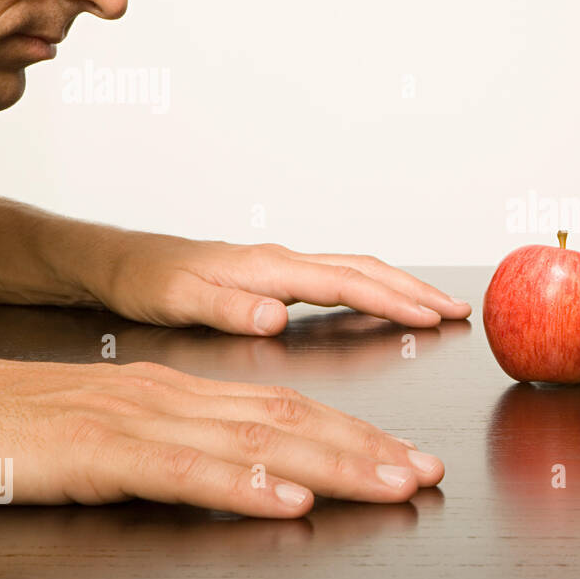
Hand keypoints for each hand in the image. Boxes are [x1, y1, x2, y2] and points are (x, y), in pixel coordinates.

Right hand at [0, 350, 443, 513]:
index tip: (408, 459)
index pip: (289, 411)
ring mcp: (138, 418)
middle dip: (368, 448)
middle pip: (291, 420)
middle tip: (426, 473)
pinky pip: (182, 470)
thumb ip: (182, 449)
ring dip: (333, 465)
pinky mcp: (97, 448)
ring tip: (390, 484)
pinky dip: (242, 485)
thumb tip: (252, 477)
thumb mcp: (117, 436)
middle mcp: (174, 395)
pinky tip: (286, 500)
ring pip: (256, 440)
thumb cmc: (19, 428)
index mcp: (181, 392)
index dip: (356, 435)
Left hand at [84, 231, 471, 334]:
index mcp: (268, 268)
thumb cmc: (147, 282)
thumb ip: (227, 309)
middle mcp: (283, 261)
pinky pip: (341, 276)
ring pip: (358, 269)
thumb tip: (274, 316)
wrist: (121, 262)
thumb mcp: (177, 301)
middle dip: (415, 289)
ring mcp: (283, 266)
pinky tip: (385, 300)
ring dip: (402, 285)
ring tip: (438, 305)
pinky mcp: (277, 276)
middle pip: (365, 269)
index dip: (391, 302)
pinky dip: (376, 287)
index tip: (430, 316)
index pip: (345, 283)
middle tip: (458, 310)